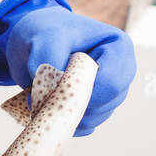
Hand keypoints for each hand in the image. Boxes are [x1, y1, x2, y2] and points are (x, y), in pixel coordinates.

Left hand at [0, 0, 135, 136]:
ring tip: (40, 94)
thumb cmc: (44, 30)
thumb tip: (47, 99)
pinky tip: (47, 105)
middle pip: (106, 104)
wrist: (34, 37)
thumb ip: (48, 64)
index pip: (111, 83)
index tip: (52, 85)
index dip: (81, 91)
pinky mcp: (95, 107)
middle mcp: (121, 72)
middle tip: (40, 92)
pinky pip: (85, 126)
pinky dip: (64, 121)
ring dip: (65, 113)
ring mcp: (110, 92)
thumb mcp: (42, 38)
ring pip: (95, 118)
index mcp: (118, 48)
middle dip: (71, 103)